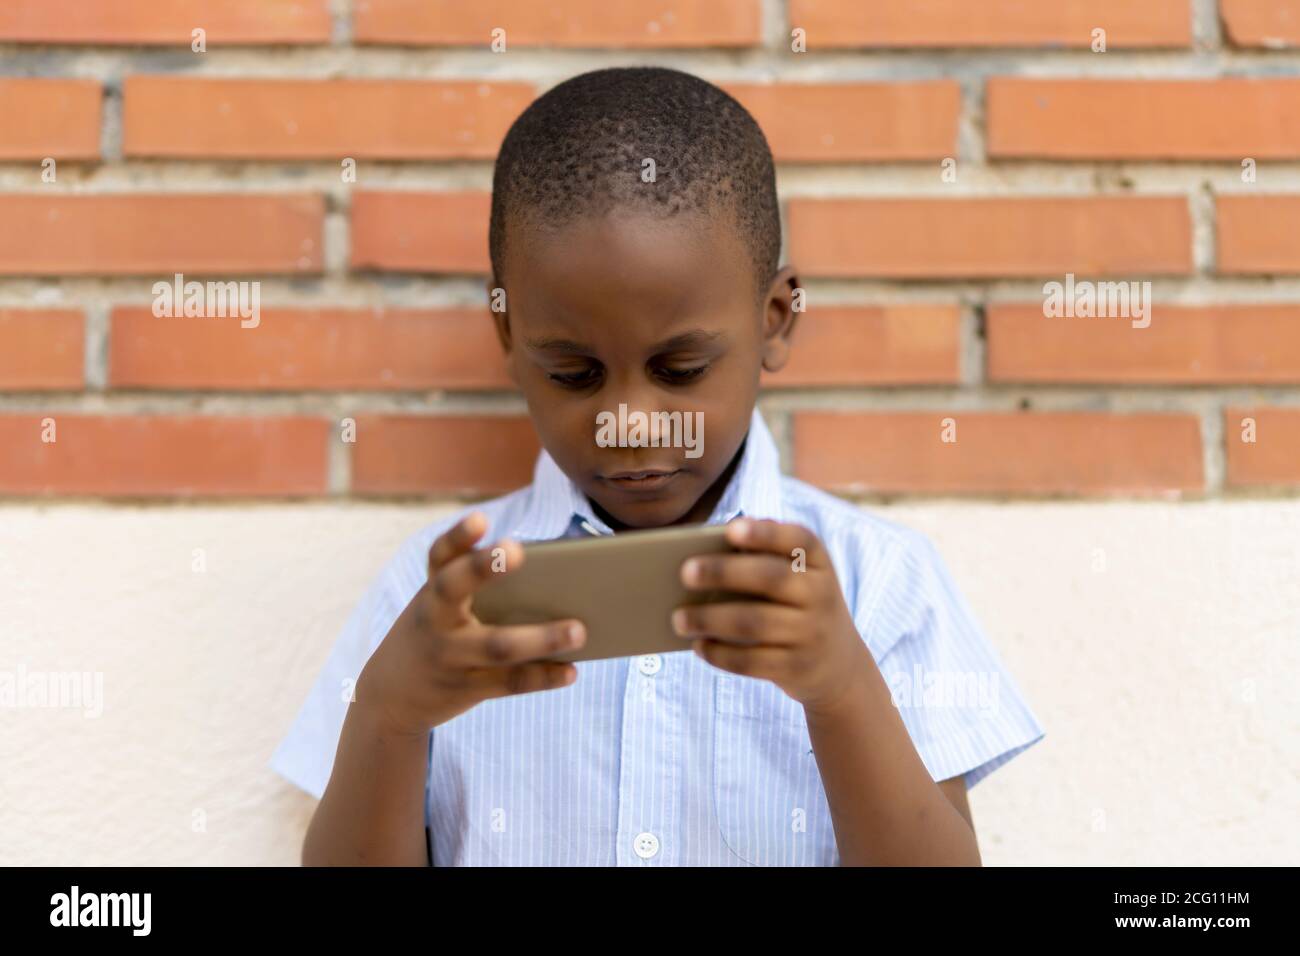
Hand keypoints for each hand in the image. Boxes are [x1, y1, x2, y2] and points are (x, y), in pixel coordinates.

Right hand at [356, 511, 585, 736]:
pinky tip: (571, 670)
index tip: (480, 519)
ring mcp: (450, 656)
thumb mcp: (440, 605)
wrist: (392, 695)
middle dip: (482, 567)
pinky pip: (510, 682)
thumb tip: (557, 580)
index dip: (458, 536)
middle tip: (517, 549)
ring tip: (579, 631)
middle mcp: (436, 619)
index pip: (440, 555)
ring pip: (496, 646)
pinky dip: (543, 676)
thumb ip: (478, 586)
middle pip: (454, 589)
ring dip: (540, 638)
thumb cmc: (436, 633)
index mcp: (432, 590)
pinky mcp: (466, 688)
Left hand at [671, 518, 870, 715]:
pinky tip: (699, 646)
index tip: (731, 529)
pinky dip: (720, 654)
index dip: (766, 533)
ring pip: (754, 624)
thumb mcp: (799, 576)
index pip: (799, 540)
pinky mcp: (797, 668)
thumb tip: (715, 541)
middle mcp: (820, 595)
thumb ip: (766, 555)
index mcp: (817, 563)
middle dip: (724, 573)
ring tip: (678, 619)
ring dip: (710, 620)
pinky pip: (752, 661)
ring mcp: (811, 634)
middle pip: (770, 578)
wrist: (839, 664)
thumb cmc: (798, 604)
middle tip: (684, 573)